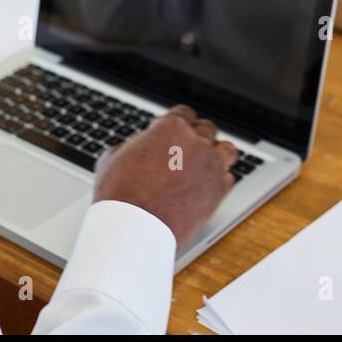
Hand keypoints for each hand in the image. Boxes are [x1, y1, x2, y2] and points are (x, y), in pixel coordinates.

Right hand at [93, 105, 237, 246]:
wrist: (134, 228)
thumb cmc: (120, 194)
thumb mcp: (114, 157)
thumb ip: (134, 145)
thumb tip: (137, 148)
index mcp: (171, 127)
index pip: (184, 114)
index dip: (177, 124)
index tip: (174, 135)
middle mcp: (195, 141)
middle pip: (206, 129)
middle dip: (196, 138)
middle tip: (186, 151)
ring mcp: (211, 165)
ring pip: (226, 149)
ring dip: (216, 154)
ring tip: (205, 164)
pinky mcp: (219, 190)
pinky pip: (228, 178)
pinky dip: (218, 181)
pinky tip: (206, 186)